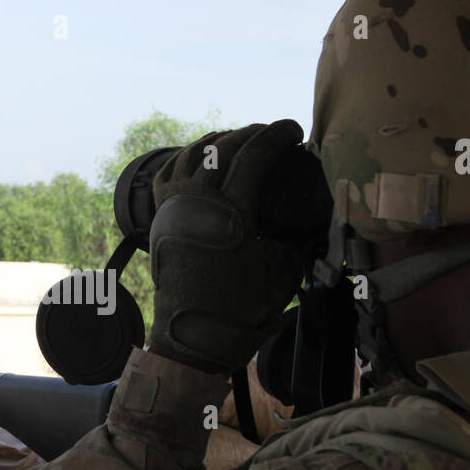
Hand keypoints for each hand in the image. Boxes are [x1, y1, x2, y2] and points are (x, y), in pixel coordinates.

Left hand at [147, 120, 308, 373]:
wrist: (193, 339)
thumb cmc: (242, 311)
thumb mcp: (283, 274)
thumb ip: (296, 239)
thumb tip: (309, 218)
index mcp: (230, 214)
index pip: (254, 155)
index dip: (276, 136)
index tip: (293, 130)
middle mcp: (196, 204)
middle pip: (224, 148)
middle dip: (252, 134)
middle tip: (272, 134)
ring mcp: (172, 209)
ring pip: (193, 154)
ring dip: (219, 141)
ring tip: (241, 141)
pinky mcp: (159, 219)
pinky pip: (168, 172)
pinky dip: (186, 157)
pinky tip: (201, 157)